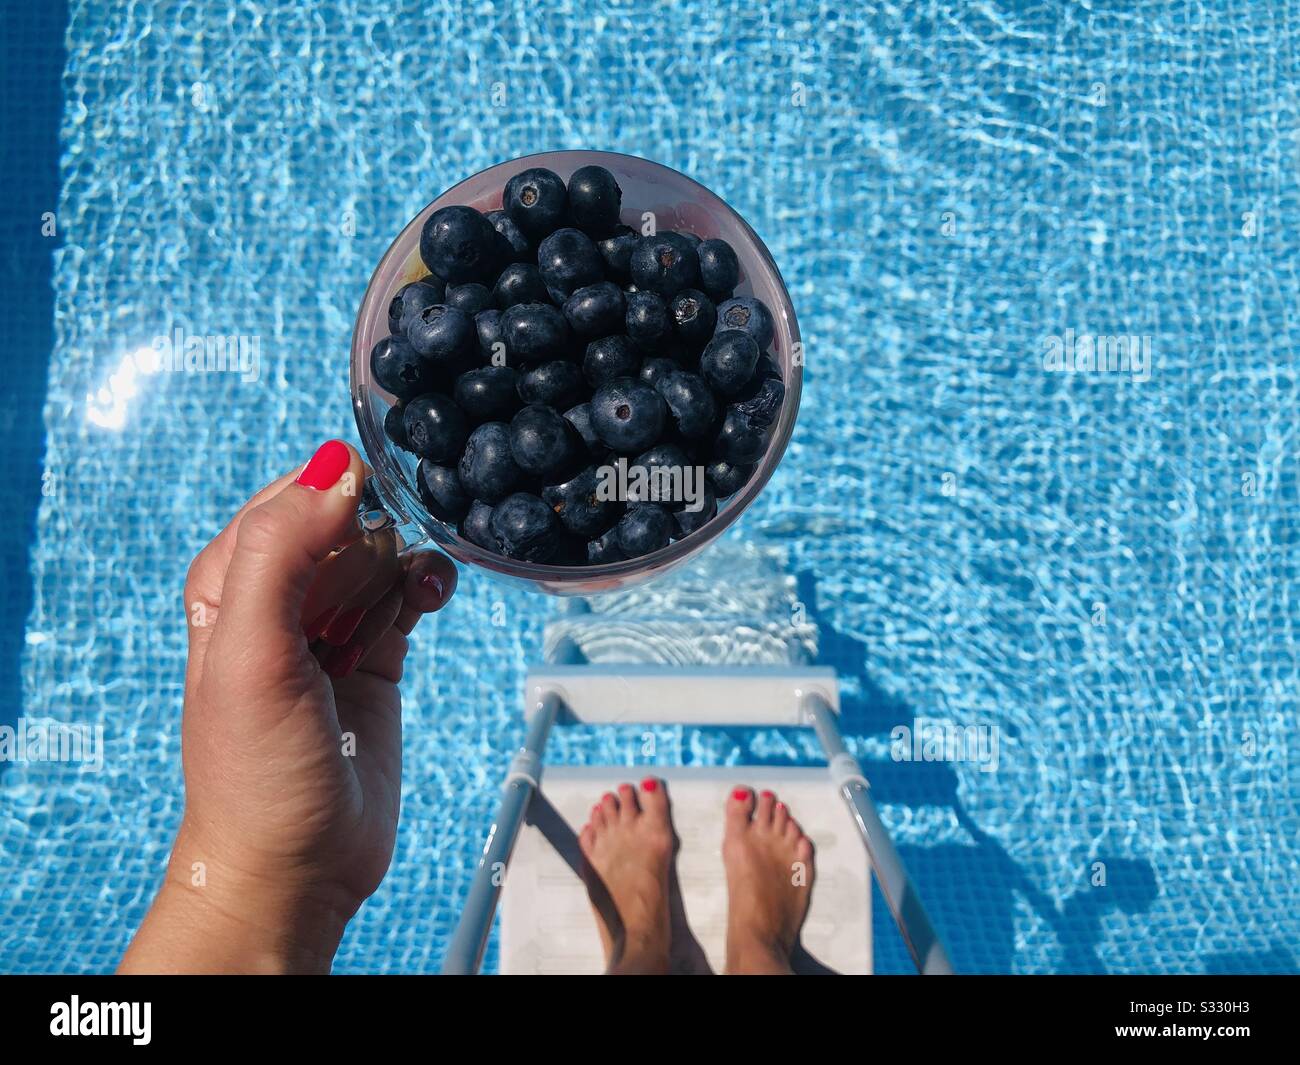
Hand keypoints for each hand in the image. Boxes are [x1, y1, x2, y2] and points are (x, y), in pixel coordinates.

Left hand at [120, 440, 456, 972]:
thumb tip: (337, 467)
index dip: (337, 491)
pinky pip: (406, 590)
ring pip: (380, 550)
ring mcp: (330, 623)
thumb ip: (284, 552)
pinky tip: (431, 596)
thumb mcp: (252, 652)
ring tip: (418, 587)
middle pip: (343, 516)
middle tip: (395, 555)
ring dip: (407, 553)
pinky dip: (425, 582)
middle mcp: (280, 594)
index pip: (291, 497)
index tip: (376, 505)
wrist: (297, 864)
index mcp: (231, 578)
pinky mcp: (374, 653)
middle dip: (380, 522)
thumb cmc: (256, 767)